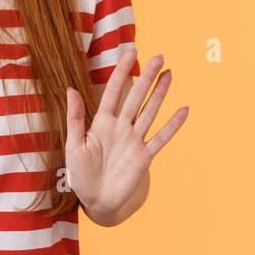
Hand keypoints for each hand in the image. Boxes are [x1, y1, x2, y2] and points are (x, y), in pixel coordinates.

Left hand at [64, 48, 187, 223]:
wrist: (96, 201)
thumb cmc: (81, 175)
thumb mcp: (73, 146)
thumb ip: (75, 119)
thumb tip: (71, 89)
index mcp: (102, 124)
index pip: (114, 92)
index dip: (122, 72)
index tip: (130, 53)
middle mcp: (120, 128)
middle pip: (136, 97)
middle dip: (147, 77)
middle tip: (159, 57)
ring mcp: (134, 141)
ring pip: (150, 112)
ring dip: (160, 94)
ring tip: (169, 74)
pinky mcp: (144, 156)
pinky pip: (161, 138)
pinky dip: (172, 125)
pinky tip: (183, 110)